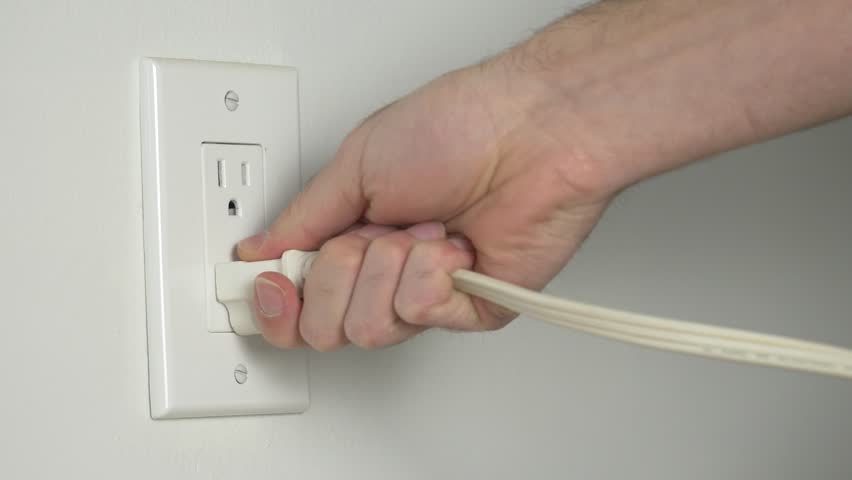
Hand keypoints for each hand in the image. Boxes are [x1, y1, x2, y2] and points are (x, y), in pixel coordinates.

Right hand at [236, 62, 613, 349]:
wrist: (533, 133)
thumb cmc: (458, 128)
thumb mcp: (356, 163)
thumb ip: (302, 220)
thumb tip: (259, 251)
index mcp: (353, 233)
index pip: (298, 300)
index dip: (277, 304)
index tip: (271, 282)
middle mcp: (385, 270)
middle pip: (324, 328)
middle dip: (338, 277)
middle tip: (367, 236)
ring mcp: (426, 293)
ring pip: (368, 328)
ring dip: (387, 267)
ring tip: (422, 230)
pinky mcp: (467, 310)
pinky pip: (420, 314)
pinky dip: (430, 271)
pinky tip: (455, 245)